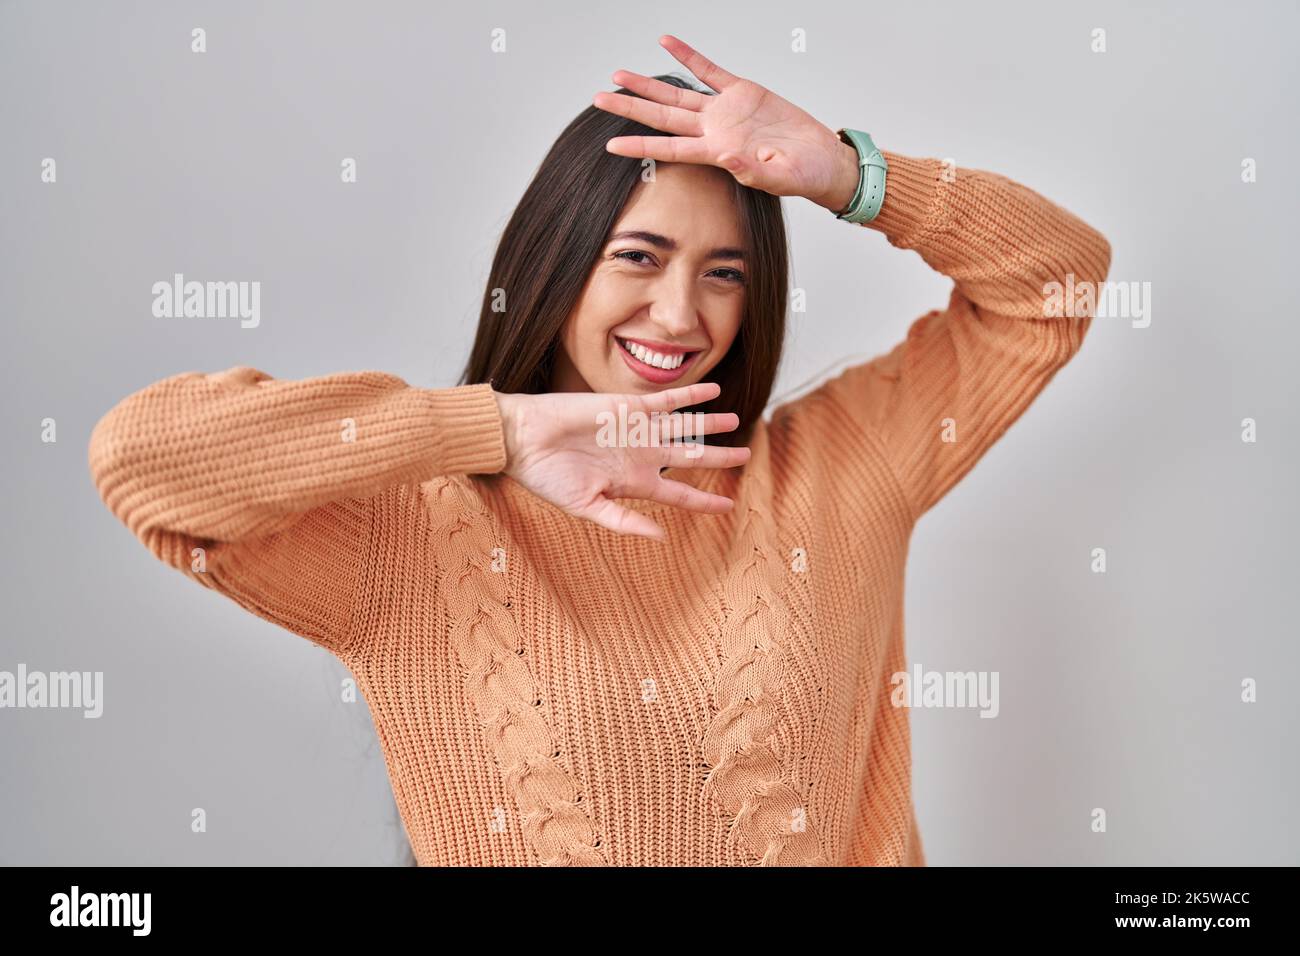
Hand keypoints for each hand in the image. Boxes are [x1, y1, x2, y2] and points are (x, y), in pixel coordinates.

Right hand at [493, 382, 750, 540]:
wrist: (524, 440)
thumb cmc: (548, 478)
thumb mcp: (586, 507)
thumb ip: (623, 521)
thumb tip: (661, 538)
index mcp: (633, 484)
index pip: (679, 495)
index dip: (705, 501)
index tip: (729, 507)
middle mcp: (640, 456)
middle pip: (690, 457)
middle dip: (719, 457)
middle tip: (746, 456)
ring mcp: (637, 430)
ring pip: (684, 427)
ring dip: (710, 424)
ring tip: (735, 421)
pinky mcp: (627, 407)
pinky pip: (667, 400)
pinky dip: (691, 396)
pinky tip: (714, 391)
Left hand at [592, 34, 863, 212]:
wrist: (821, 160)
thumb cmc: (802, 175)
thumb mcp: (781, 177)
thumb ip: (755, 171)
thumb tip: (729, 161)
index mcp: (719, 153)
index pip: (670, 149)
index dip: (640, 146)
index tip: (612, 145)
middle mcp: (714, 131)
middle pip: (662, 118)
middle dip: (630, 108)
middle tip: (599, 98)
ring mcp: (725, 110)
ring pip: (677, 94)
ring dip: (648, 85)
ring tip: (618, 75)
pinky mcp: (742, 92)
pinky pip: (708, 69)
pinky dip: (687, 56)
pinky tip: (666, 43)